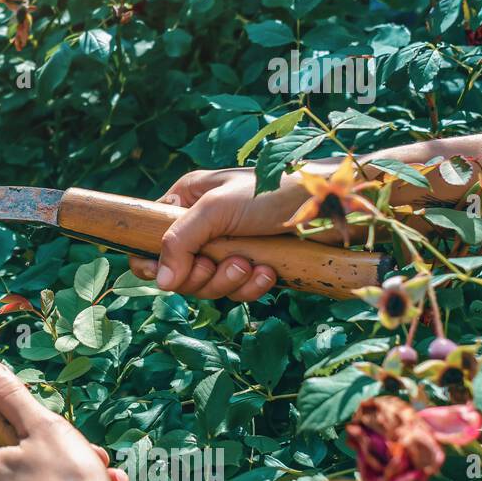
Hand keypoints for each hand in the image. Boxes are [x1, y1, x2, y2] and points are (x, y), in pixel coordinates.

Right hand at [127, 167, 308, 300]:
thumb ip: (180, 242)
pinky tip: (266, 271)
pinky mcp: (253, 266)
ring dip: (228, 280)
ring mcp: (228, 248)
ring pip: (207, 285)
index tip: (167, 273)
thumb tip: (161, 283)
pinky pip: (237, 291)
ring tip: (248, 264)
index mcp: (187, 201)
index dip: (154, 262)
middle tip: (219, 263)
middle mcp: (203, 226)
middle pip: (177, 271)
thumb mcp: (217, 208)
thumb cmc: (273, 189)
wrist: (332, 204)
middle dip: (200, 274)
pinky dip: (251, 286)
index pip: (149, 239)